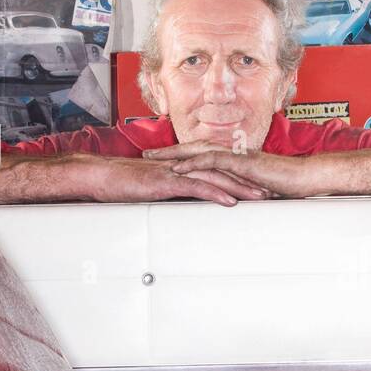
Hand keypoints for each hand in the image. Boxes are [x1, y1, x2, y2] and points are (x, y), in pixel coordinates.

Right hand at [84, 155, 270, 205]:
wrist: (100, 175)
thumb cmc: (121, 183)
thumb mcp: (153, 189)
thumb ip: (172, 193)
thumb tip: (186, 204)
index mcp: (181, 167)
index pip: (216, 171)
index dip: (239, 178)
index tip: (257, 187)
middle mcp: (182, 166)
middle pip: (223, 172)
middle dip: (248, 181)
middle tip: (270, 191)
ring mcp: (175, 172)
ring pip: (215, 177)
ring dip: (240, 187)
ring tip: (260, 197)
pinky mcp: (166, 182)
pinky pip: (195, 187)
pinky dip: (215, 193)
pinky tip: (230, 201)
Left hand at [142, 143, 314, 197]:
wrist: (305, 179)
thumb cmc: (288, 185)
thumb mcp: (259, 190)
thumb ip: (243, 191)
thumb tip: (233, 200)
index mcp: (236, 158)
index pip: (204, 153)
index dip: (182, 155)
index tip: (163, 159)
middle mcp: (234, 153)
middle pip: (195, 147)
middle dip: (169, 150)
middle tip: (147, 154)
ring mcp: (237, 156)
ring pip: (199, 150)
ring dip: (175, 154)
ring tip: (155, 159)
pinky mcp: (242, 163)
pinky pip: (212, 160)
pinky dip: (193, 163)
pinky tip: (179, 168)